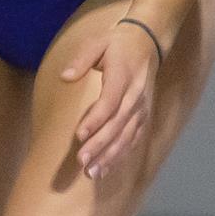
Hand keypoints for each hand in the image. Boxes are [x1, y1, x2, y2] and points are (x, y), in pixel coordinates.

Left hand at [59, 17, 160, 178]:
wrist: (149, 43)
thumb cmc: (117, 44)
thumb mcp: (98, 42)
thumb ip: (81, 59)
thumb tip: (65, 76)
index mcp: (122, 76)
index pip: (109, 102)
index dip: (95, 120)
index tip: (79, 135)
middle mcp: (134, 96)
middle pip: (117, 125)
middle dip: (100, 145)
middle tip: (82, 162)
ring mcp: (141, 108)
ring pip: (126, 136)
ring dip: (110, 156)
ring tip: (92, 173)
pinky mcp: (143, 116)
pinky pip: (133, 139)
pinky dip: (120, 155)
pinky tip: (106, 168)